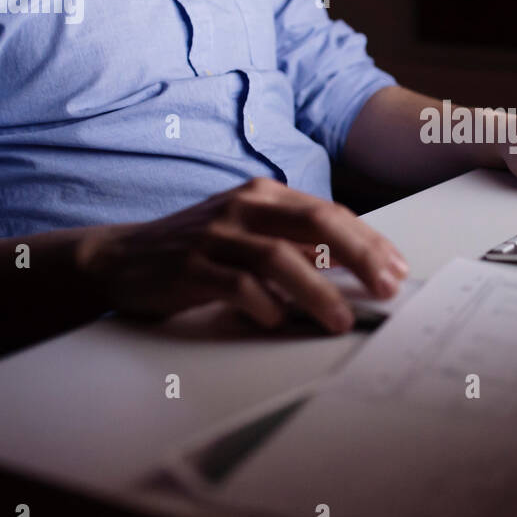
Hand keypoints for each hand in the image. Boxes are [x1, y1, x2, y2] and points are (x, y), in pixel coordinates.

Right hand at [78, 178, 407, 333]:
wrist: (120, 259)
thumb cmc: (196, 250)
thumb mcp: (250, 235)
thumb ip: (296, 244)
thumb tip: (354, 264)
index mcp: (263, 195)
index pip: (330, 213)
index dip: (369, 241)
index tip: (396, 269)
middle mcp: (243, 206)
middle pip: (315, 224)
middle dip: (359, 256)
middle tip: (386, 288)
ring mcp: (215, 235)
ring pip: (279, 257)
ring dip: (317, 291)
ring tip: (341, 319)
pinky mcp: (190, 266)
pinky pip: (237, 284)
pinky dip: (264, 304)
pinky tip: (278, 321)